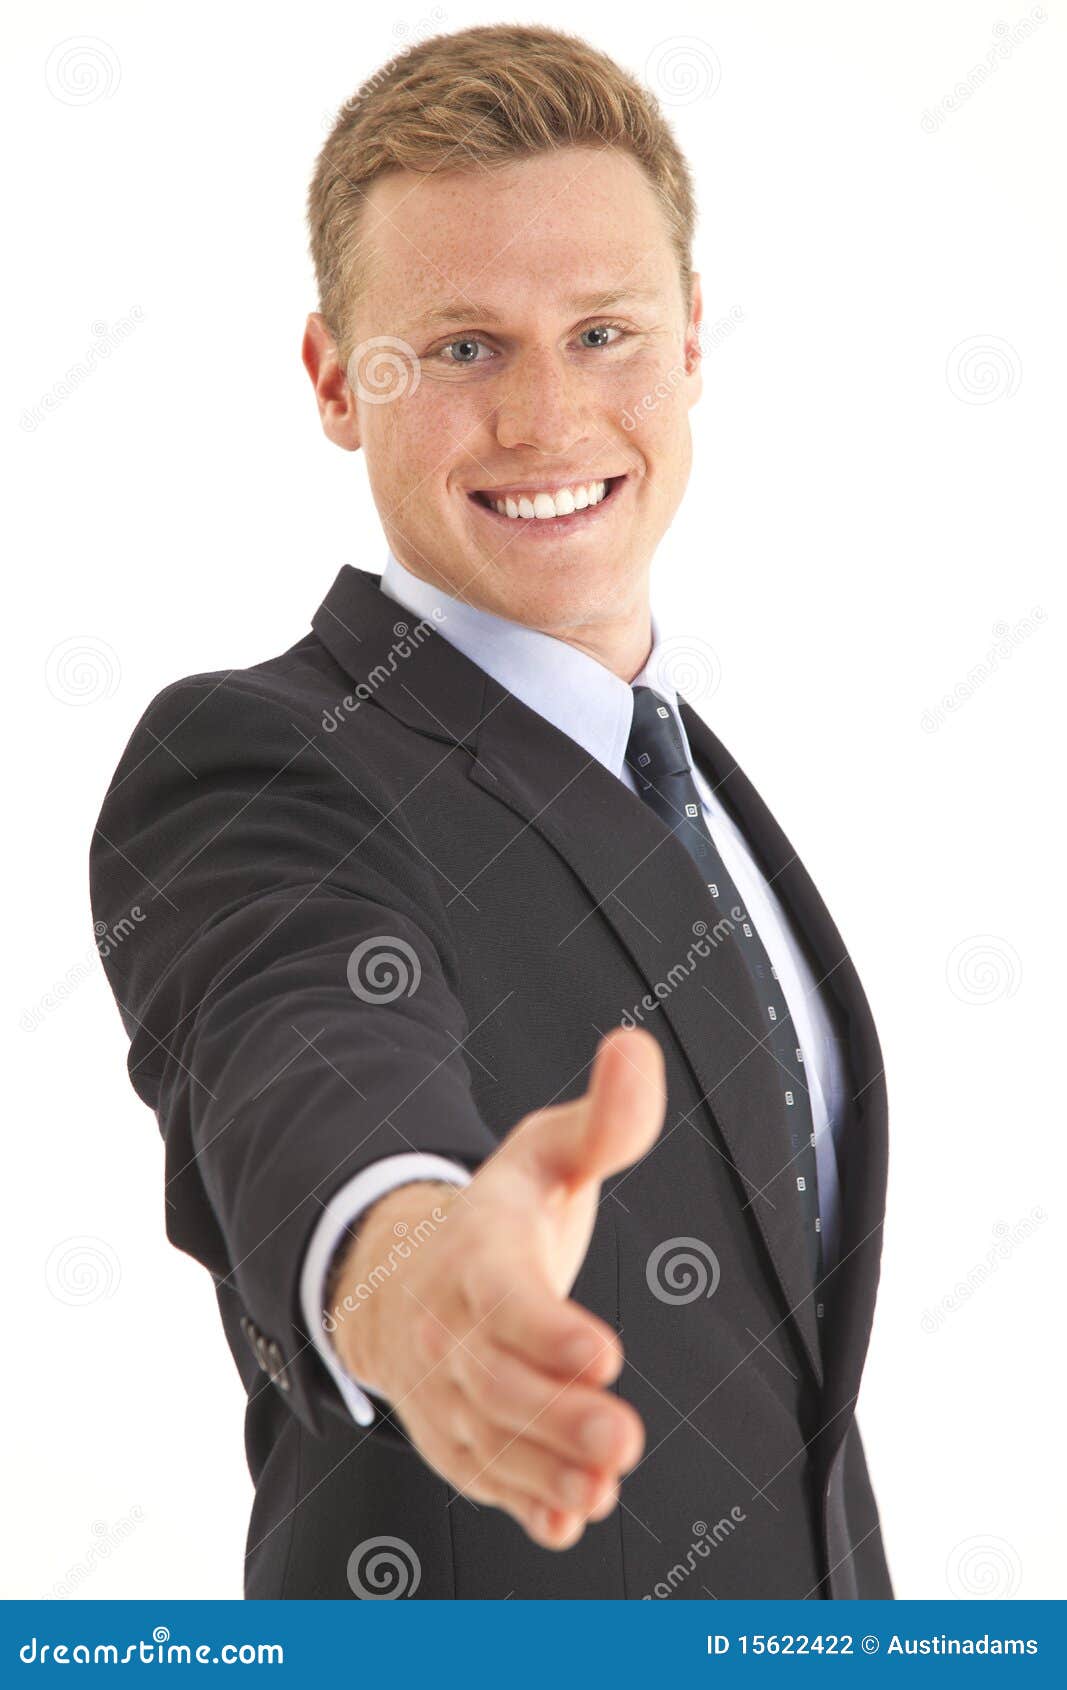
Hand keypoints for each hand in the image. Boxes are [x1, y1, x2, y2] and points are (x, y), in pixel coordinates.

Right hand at [329, 1027, 665, 1548]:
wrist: (399, 1278)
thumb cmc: (494, 1216)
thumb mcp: (544, 1155)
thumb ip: (603, 1119)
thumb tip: (637, 1047)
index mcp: (478, 1254)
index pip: (507, 1298)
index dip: (547, 1329)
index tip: (602, 1352)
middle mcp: (452, 1329)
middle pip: (500, 1381)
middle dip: (558, 1416)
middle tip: (623, 1440)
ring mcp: (448, 1391)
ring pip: (491, 1438)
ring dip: (545, 1469)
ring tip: (601, 1491)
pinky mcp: (457, 1436)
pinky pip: (482, 1475)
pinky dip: (520, 1502)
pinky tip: (563, 1522)